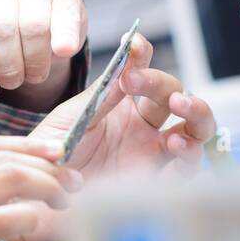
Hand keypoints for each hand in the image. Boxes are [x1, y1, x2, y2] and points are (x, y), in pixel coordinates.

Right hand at [0, 135, 82, 240]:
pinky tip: (46, 227)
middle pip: (2, 159)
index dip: (25, 146)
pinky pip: (6, 220)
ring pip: (9, 181)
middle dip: (46, 168)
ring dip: (47, 189)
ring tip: (64, 204)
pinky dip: (34, 219)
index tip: (54, 154)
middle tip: (71, 182)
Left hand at [31, 33, 215, 175]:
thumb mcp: (70, 120)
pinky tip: (176, 145)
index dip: (141, 55)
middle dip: (164, 84)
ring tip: (181, 106)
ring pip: (194, 126)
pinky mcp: (157, 181)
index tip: (132, 45)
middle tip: (139, 83)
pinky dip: (190, 154)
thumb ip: (100, 99)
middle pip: (173, 94)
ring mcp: (153, 151)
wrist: (43, 195)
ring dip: (196, 111)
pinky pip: (187, 168)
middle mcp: (143, 124)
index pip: (140, 70)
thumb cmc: (52, 154)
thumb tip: (125, 71)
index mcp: (120, 103)